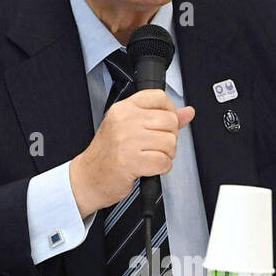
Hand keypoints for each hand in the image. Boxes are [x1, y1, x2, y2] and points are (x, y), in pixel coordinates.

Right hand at [68, 90, 194, 218]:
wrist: (88, 178)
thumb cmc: (107, 154)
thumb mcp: (128, 128)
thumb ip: (159, 118)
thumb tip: (187, 112)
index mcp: (123, 109)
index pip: (159, 97)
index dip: (169, 111)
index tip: (164, 123)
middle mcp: (124, 120)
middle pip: (169, 121)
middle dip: (169, 138)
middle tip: (154, 147)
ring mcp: (127, 140)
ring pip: (170, 142)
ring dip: (166, 155)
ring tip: (149, 157)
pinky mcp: (131, 160)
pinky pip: (164, 162)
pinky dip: (161, 168)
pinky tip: (148, 168)